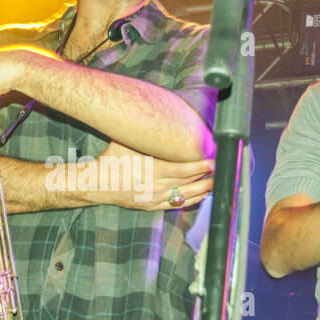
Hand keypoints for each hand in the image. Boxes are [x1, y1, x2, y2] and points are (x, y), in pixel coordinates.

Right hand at [91, 140, 213, 210]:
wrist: (98, 184)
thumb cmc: (112, 160)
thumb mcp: (127, 142)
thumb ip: (143, 133)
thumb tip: (152, 113)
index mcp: (153, 170)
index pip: (184, 169)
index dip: (201, 166)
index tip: (213, 161)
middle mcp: (156, 186)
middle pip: (189, 182)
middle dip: (207, 177)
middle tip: (222, 171)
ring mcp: (155, 198)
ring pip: (186, 196)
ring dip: (203, 190)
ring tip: (216, 183)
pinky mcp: (152, 206)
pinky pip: (176, 205)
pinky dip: (191, 200)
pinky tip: (201, 195)